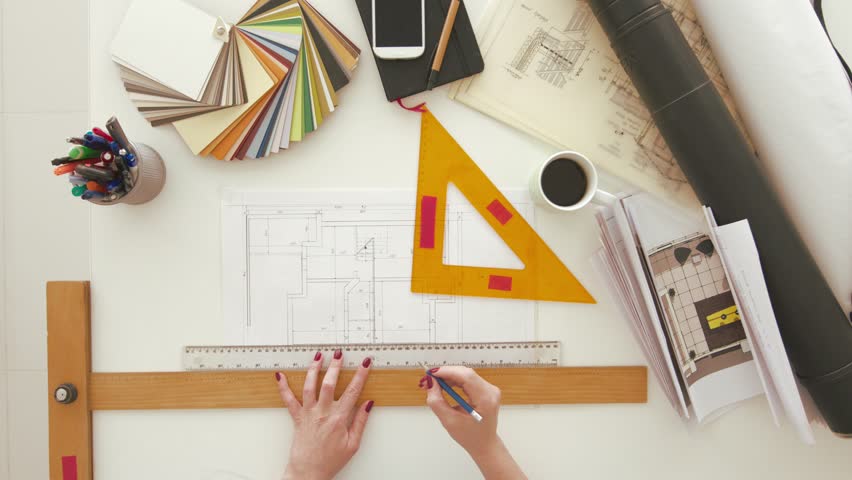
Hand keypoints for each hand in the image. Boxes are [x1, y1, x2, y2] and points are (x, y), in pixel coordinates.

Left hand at [277, 350, 373, 479]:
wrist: (309, 472)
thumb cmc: (331, 461)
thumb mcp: (353, 444)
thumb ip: (361, 422)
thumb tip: (368, 404)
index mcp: (339, 419)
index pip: (353, 391)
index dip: (360, 375)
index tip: (365, 362)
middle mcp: (323, 413)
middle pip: (330, 384)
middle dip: (335, 366)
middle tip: (339, 353)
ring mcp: (308, 414)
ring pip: (310, 386)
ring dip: (314, 369)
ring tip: (318, 356)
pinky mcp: (297, 418)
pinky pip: (288, 400)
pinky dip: (283, 387)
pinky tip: (280, 376)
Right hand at [420, 366, 525, 479]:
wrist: (484, 444)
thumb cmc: (469, 436)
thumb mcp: (449, 421)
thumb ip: (437, 401)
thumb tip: (430, 383)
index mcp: (485, 400)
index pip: (466, 376)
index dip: (447, 372)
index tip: (431, 374)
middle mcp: (490, 391)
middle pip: (466, 373)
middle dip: (446, 374)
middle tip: (430, 379)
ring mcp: (490, 389)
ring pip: (466, 374)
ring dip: (450, 376)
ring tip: (435, 384)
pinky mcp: (486, 390)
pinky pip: (469, 379)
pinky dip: (456, 380)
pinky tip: (446, 385)